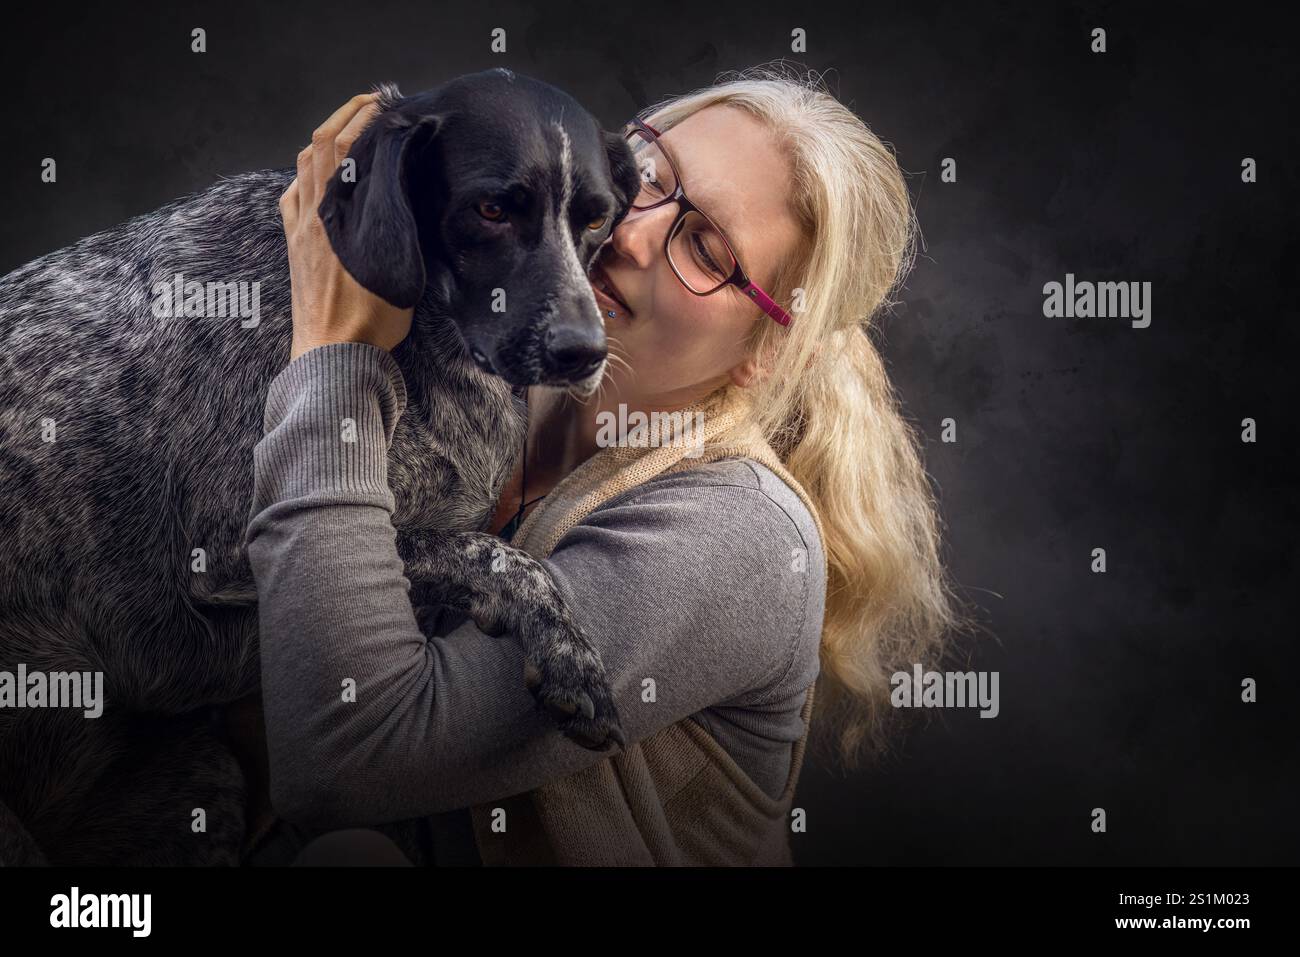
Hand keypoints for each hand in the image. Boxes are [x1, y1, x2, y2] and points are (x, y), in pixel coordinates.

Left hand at [279, 93, 414, 359]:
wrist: (331, 356)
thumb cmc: (369, 321)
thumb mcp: (395, 266)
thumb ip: (395, 225)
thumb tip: (401, 190)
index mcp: (336, 215)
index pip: (345, 146)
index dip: (363, 117)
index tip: (385, 102)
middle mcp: (312, 214)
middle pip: (319, 145)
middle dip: (345, 116)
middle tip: (372, 104)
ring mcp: (299, 229)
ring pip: (303, 166)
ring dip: (326, 140)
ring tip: (351, 131)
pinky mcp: (294, 246)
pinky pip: (293, 195)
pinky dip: (307, 174)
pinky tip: (321, 178)